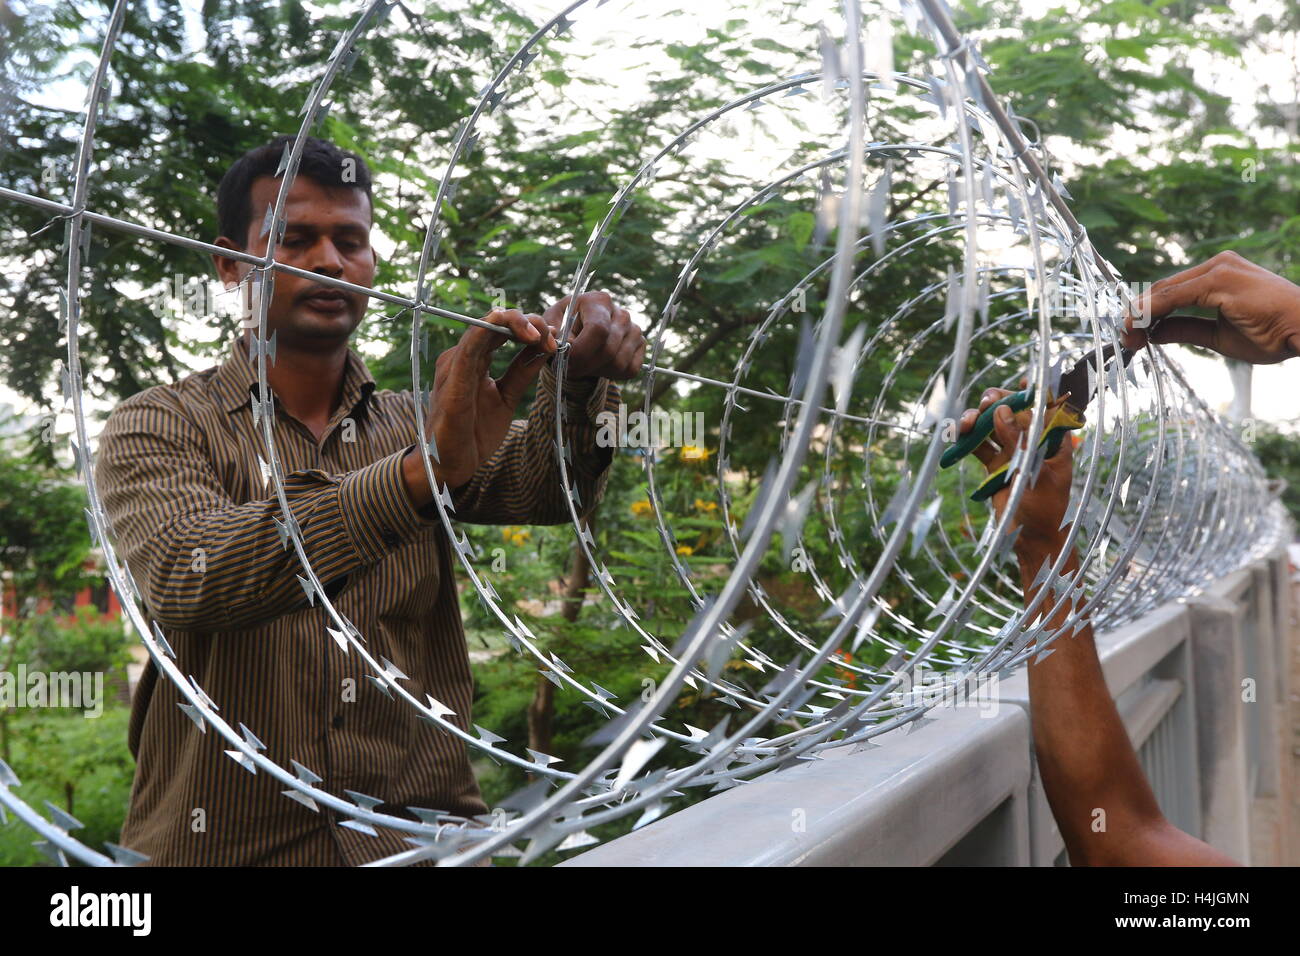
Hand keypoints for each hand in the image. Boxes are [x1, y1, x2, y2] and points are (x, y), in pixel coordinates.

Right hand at [405, 308, 556, 496]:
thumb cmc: (473, 433)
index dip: (530, 327)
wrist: (451, 464)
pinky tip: (502, 326)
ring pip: (481, 329)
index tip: (554, 339)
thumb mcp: (506, 398)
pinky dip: (484, 334)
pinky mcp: (452, 384)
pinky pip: (467, 351)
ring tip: (537, 333)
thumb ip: (521, 373)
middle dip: (526, 322)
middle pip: (493, 323)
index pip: (501, 329)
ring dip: (512, 324)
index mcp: (474, 360)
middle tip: (552, 335)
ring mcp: (454, 368)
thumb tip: (544, 349)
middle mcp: (462, 358)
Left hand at [542, 290, 645, 380]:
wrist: (580, 331)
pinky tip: (598, 365)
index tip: (567, 361)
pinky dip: (611, 374)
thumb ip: (554, 334)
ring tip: (582, 365)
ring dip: (596, 370)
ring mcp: (634, 329)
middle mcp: (621, 313)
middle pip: (609, 349)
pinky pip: (630, 369)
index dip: (582, 351)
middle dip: (586, 365)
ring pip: (619, 363)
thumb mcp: (552, 325)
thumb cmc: (563, 326)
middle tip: (569, 369)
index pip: (598, 329)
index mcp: (599, 301)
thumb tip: (562, 343)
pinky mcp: (641, 345)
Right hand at [957, 384, 1074, 557]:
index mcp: (1052, 441)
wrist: (1029, 540)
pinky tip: (956, 438)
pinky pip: (979, 445)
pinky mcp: (994, 464)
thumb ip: (1018, 442)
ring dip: (977, 420)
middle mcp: (1032, 441)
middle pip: (1013, 410)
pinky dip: (967, 439)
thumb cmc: (1043, 509)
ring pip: (991, 425)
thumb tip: (1000, 411)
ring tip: (964, 426)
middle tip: (984, 405)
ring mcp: (1012, 451)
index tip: (1023, 380)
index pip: (1047, 407)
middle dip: (996, 402)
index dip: (1036, 390)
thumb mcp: (1033, 473)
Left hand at [1121, 250, 1299, 363]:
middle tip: (1123, 338)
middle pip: (1162, 288)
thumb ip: (1185, 330)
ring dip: (1139, 314)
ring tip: (1126, 335)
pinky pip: (1175, 295)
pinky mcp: (1221, 278)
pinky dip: (1152, 310)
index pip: (1170, 292)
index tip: (1128, 334)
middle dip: (1136, 314)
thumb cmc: (1274, 334)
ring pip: (1165, 291)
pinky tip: (1138, 325)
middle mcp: (1218, 264)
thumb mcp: (1218, 336)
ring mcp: (1219, 268)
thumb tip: (1153, 333)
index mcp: (1219, 274)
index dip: (1144, 313)